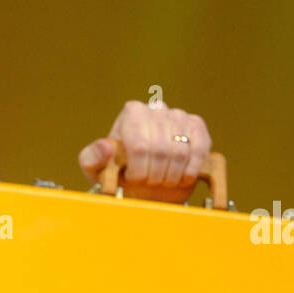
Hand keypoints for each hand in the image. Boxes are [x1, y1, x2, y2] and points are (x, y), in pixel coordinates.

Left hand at [77, 100, 212, 203]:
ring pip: (180, 152)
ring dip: (171, 176)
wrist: (141, 176)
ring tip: (162, 182)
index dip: (139, 170)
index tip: (134, 180)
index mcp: (132, 112)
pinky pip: (199, 148)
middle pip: (160, 150)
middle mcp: (156, 108)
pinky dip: (191, 169)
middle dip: (154, 175)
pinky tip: (182, 178)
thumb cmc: (115, 170)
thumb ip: (93, 158)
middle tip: (149, 184)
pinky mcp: (196, 126)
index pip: (139, 145)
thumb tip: (107, 147)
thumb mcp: (96, 168)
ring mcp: (178, 115)